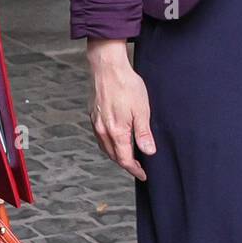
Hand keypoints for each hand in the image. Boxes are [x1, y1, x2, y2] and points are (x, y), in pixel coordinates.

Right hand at [86, 39, 155, 179]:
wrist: (108, 68)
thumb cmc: (126, 86)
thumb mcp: (142, 111)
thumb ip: (143, 134)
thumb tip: (148, 152)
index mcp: (116, 132)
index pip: (125, 159)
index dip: (135, 170)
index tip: (143, 174)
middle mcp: (103, 130)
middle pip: (113, 156)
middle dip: (126, 164)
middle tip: (138, 167)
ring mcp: (96, 123)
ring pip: (105, 147)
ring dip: (116, 155)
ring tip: (127, 155)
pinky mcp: (93, 114)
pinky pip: (100, 136)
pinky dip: (108, 143)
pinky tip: (115, 138)